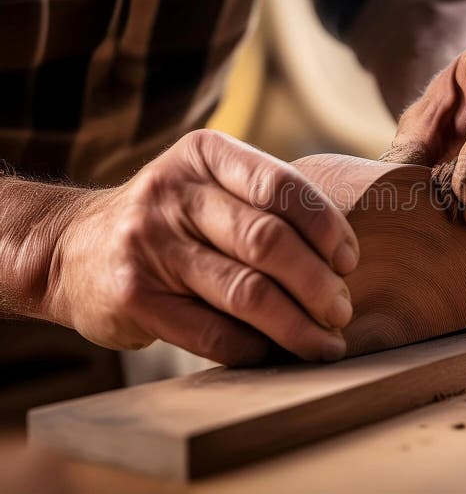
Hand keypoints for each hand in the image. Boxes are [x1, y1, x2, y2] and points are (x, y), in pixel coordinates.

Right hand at [45, 130, 358, 364]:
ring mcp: (149, 245)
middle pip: (268, 241)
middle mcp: (174, 192)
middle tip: (342, 311)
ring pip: (245, 293)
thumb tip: (343, 257)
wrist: (72, 248)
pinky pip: (212, 333)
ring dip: (297, 326)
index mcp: (205, 155)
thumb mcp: (209, 185)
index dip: (327, 228)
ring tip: (325, 343)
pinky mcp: (134, 297)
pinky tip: (277, 354)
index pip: (281, 186)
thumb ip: (265, 204)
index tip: (349, 262)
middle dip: (318, 284)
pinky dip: (255, 349)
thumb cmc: (170, 219)